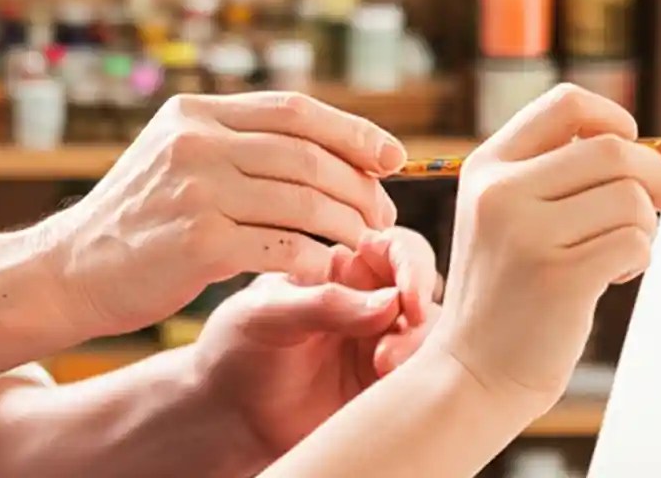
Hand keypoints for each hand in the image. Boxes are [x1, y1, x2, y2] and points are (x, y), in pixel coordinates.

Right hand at [34, 92, 408, 338]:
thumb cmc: (138, 219)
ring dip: (348, 222)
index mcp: (196, 113)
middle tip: (384, 210)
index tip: (393, 156)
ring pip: (305, 201)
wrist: (67, 271)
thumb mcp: (176, 155)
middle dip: (360, 184)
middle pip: (309, 155)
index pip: (296, 110)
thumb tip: (326, 143)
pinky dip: (316, 256)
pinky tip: (327, 266)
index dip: (354, 131)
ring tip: (366, 238)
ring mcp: (196, 190)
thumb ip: (236, 141)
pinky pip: (283, 245)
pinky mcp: (197, 242)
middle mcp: (196, 142)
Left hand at [191, 227, 440, 464]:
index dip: (410, 265)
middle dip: (421, 308)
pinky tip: (387, 383)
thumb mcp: (268, 314)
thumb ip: (324, 303)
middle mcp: (371, 299)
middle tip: (402, 333)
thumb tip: (391, 302)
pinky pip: (422, 372)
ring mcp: (383, 341)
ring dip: (419, 344)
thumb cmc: (238, 348)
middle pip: (423, 287)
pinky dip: (418, 374)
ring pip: (431, 331)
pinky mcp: (387, 383)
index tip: (407, 298)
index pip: (396, 247)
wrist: (229, 414)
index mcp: (344, 267)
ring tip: (384, 364)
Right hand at [429, 84, 660, 414]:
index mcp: (487, 167)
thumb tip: (639, 146)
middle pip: (613, 150)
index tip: (632, 146)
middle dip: (655, 176)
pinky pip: (635, 243)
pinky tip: (610, 278)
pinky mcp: (560, 277)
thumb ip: (551, 173)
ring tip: (616, 255)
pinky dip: (639, 260)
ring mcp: (528, 234)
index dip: (614, 118)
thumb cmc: (506, 292)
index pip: (565, 104)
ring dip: (645, 227)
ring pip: (631, 199)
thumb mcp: (503, 216)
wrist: (472, 372)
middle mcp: (501, 192)